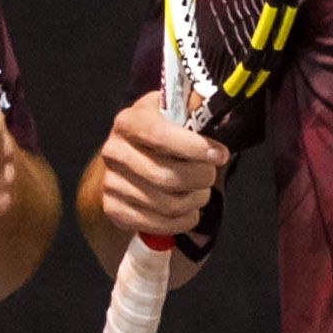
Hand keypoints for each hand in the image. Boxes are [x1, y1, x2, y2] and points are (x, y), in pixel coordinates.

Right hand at [94, 90, 229, 235]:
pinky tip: (189, 210)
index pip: (160, 136)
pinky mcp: (113, 209)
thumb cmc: (160, 132)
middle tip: (210, 174)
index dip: (193, 147)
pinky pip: (157, 225)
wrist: (127, 158)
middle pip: (166, 176)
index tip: (219, 154)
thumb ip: (195, 109)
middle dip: (200, 178)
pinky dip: (182, 221)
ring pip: (167, 205)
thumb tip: (221, 108)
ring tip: (201, 192)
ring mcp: (111, 182)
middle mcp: (114, 151)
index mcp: (129, 121)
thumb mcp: (173, 111)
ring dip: (195, 201)